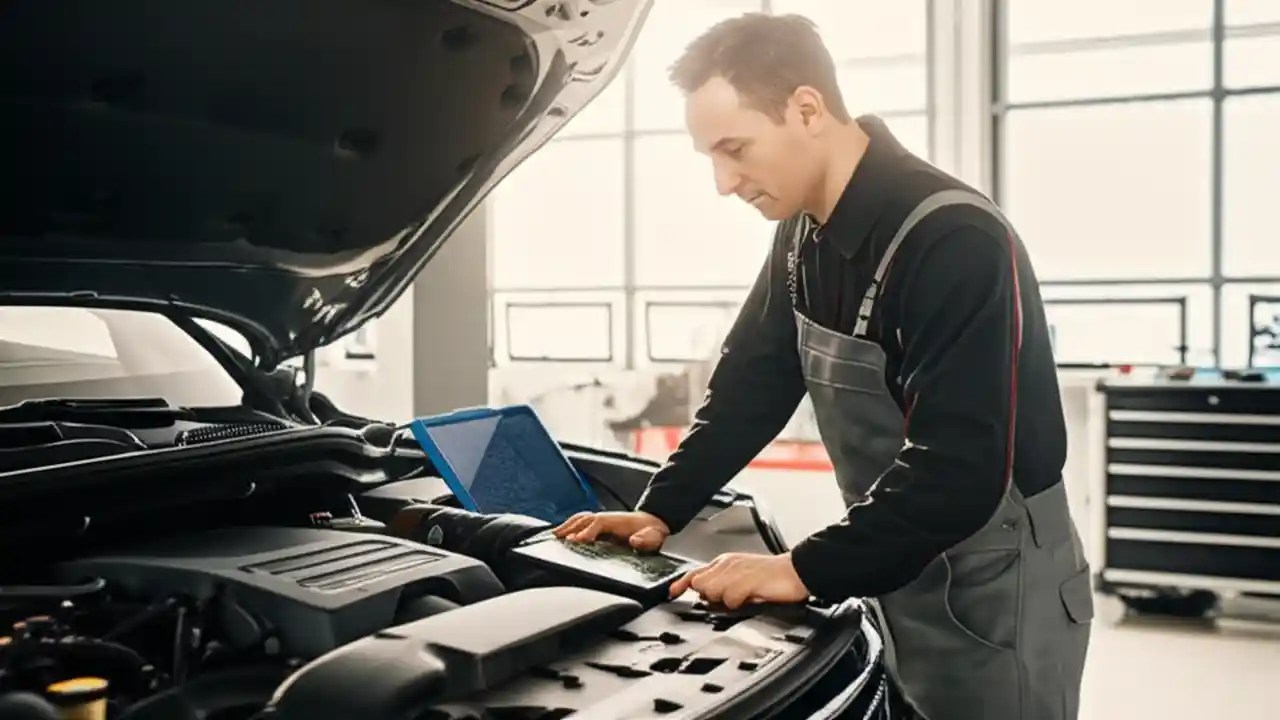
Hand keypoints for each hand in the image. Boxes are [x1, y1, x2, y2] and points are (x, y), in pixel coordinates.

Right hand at [553, 511, 670, 550]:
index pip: (597, 523)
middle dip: (569, 527)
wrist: (656, 523)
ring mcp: (603, 521)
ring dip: (567, 525)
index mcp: (618, 521)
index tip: (576, 541)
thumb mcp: (654, 537)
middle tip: (557, 538)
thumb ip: (646, 539)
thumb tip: (634, 540)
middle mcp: (607, 518)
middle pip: (584, 519)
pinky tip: (564, 534)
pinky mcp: (601, 526)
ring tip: (554, 535)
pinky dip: (571, 526)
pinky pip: (583, 523)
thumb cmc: (653, 532)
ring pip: (581, 519)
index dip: (586, 531)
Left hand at [669, 552, 809, 609]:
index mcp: (724, 562)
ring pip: (712, 592)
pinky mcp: (745, 581)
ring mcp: (735, 571)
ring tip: (743, 596)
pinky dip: (739, 602)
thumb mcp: (741, 578)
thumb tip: (706, 596)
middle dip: (711, 595)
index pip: (695, 572)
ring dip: (726, 599)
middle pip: (700, 584)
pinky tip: (751, 597)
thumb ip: (722, 585)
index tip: (672, 593)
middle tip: (732, 597)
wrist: (796, 572)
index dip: (681, 584)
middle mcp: (727, 564)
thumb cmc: (771, 577)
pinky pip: (730, 598)